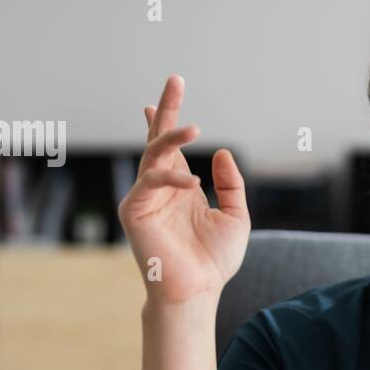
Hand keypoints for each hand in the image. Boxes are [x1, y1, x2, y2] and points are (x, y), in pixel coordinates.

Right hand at [117, 75, 250, 303]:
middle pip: (158, 140)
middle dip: (166, 109)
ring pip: (153, 156)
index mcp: (180, 188)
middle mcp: (160, 189)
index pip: (171, 148)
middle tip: (175, 79)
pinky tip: (191, 182)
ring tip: (194, 127)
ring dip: (171, 137)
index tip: (171, 91)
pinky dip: (171, 179)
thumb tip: (218, 151)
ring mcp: (145, 199)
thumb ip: (229, 184)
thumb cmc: (214, 260)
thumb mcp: (235, 216)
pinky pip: (149, 184)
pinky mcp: (134, 212)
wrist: (198, 291)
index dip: (168, 120)